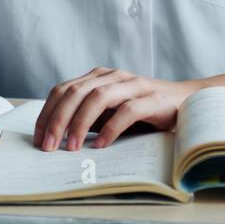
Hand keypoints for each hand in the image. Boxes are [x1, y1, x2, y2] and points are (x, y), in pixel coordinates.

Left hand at [32, 67, 197, 151]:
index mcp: (99, 76)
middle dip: (58, 119)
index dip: (48, 112)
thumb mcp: (110, 111)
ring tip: (71, 147)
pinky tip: (101, 145)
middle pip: (76, 92)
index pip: (63, 89)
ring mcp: (133, 84)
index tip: (38, 137)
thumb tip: (56, 139)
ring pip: (98, 97)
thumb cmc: (143, 111)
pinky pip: (127, 110)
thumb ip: (88, 116)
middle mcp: (113, 76)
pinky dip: (111, 128)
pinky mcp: (153, 98)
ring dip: (80, 123)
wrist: (187, 102)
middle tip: (48, 146)